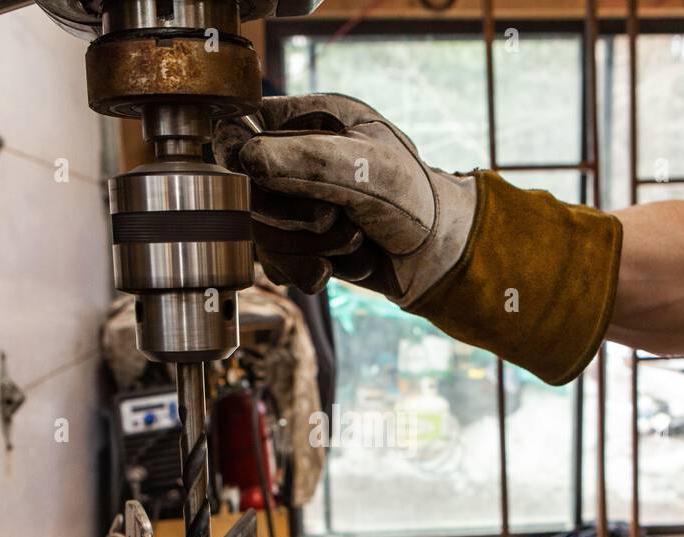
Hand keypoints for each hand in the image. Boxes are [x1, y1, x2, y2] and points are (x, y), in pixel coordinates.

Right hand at [218, 93, 623, 385]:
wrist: (440, 257)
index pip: (243, 130)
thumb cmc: (415, 201)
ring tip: (351, 244)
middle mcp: (293, 159)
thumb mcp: (368, 169)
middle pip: (246, 193)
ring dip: (307, 250)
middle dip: (296, 219)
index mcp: (309, 119)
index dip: (246, 163)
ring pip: (258, 235)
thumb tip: (245, 159)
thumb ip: (308, 159)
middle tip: (339, 221)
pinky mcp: (296, 243)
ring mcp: (292, 203)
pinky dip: (306, 272)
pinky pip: (273, 265)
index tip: (267, 185)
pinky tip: (335, 270)